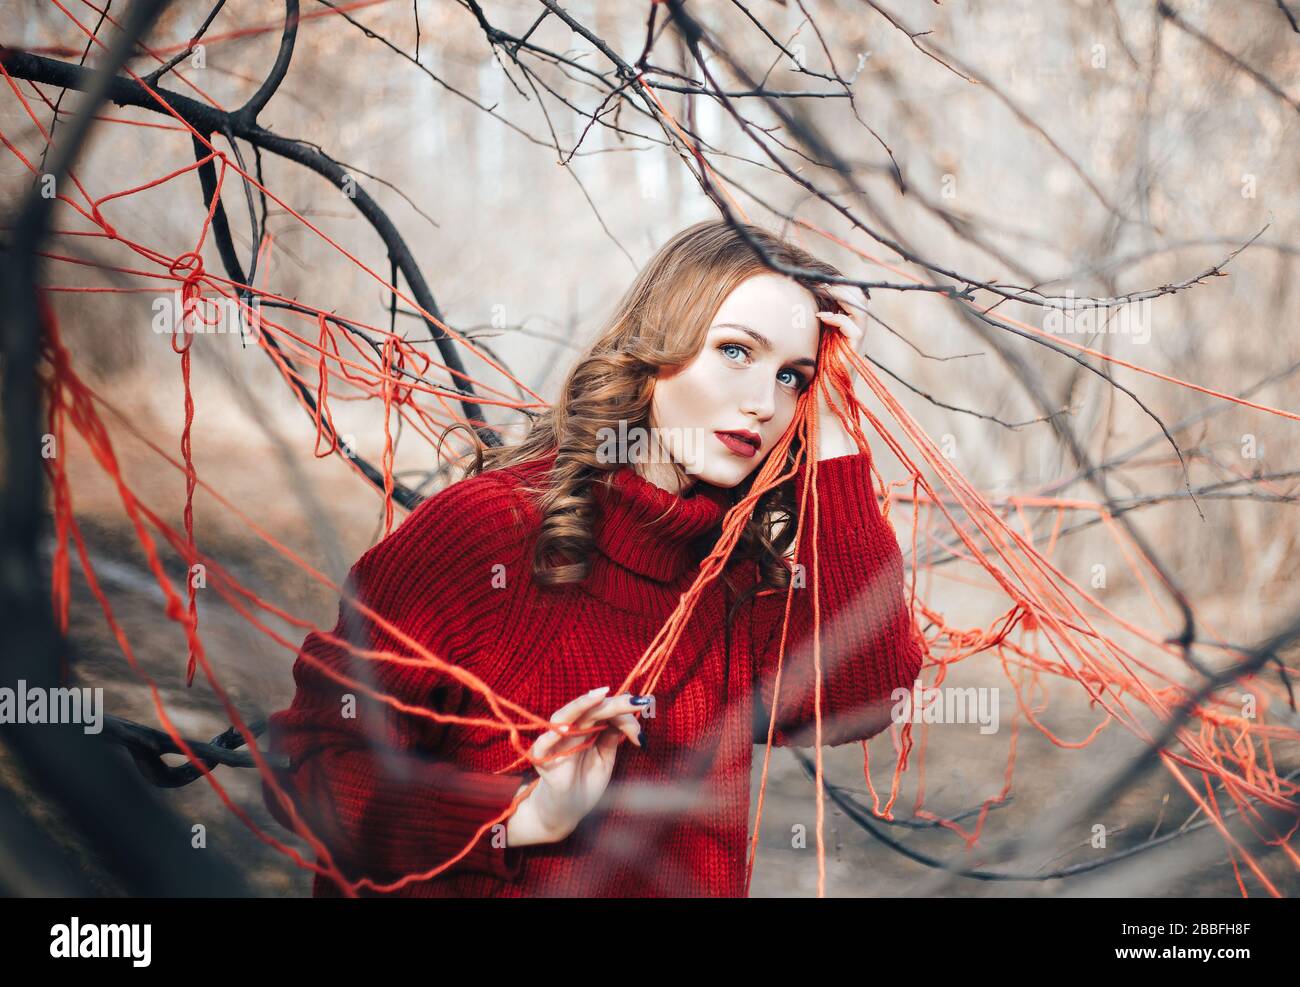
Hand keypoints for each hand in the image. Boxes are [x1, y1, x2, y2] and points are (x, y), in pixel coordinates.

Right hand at [505, 686, 648, 846]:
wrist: (567, 812)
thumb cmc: (585, 782)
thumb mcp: (605, 758)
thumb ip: (611, 737)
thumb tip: (627, 716)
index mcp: (586, 728)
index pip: (605, 711)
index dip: (624, 712)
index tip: (643, 723)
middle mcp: (569, 730)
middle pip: (590, 710)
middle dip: (614, 704)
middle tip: (636, 702)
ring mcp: (554, 743)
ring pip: (564, 717)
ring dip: (581, 706)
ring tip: (598, 696)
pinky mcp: (542, 759)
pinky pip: (543, 744)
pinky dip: (553, 735)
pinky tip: (566, 728)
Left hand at [812, 284, 867, 459]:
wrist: (821, 414)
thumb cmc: (810, 388)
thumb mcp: (806, 354)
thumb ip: (805, 337)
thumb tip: (787, 320)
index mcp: (843, 336)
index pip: (848, 302)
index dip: (836, 288)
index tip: (815, 279)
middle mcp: (853, 339)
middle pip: (858, 301)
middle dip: (841, 286)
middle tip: (820, 278)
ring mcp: (855, 347)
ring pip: (860, 310)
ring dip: (842, 295)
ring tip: (824, 287)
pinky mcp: (852, 356)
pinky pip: (854, 328)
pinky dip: (838, 319)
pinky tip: (820, 317)